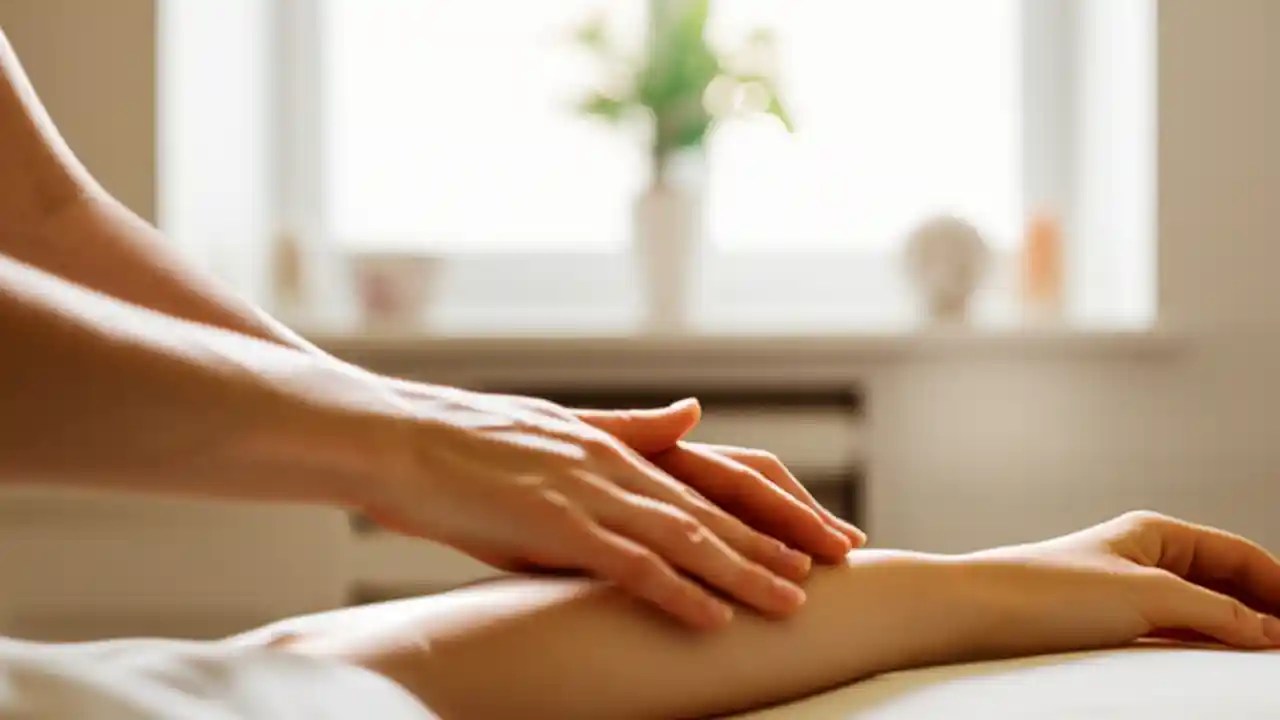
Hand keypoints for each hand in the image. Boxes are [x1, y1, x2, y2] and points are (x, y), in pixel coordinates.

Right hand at [361, 385, 815, 629]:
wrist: (397, 436)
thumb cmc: (465, 440)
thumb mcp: (559, 427)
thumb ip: (631, 427)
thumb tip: (695, 415)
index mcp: (614, 445)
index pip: (708, 484)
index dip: (764, 513)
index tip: (810, 536)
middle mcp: (613, 464)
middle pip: (711, 509)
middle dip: (774, 542)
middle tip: (829, 569)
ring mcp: (586, 492)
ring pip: (684, 538)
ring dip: (741, 572)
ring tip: (790, 601)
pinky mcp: (553, 523)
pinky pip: (629, 563)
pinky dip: (677, 590)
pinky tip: (712, 616)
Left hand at [958, 511, 1279, 654]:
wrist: (977, 611)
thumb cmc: (1050, 590)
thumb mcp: (1148, 597)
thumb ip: (1216, 613)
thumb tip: (1271, 632)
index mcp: (1154, 533)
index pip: (1239, 555)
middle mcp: (1142, 557)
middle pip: (1225, 582)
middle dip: (1264, 609)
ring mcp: (1126, 593)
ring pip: (1200, 611)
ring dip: (1236, 631)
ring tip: (1267, 655)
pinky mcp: (1106, 626)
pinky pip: (1172, 633)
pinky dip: (1203, 645)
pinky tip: (1218, 662)